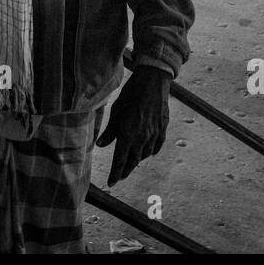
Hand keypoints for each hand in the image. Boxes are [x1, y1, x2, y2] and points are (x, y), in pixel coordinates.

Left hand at [95, 66, 170, 186]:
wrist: (153, 82)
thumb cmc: (131, 94)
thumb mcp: (116, 111)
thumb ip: (110, 131)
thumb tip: (100, 145)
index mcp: (128, 134)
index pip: (120, 160)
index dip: (115, 173)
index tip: (111, 183)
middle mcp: (142, 138)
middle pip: (133, 161)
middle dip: (125, 170)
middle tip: (119, 176)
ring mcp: (154, 135)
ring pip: (145, 155)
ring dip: (136, 160)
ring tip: (131, 163)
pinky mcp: (163, 129)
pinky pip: (156, 147)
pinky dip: (150, 151)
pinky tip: (147, 152)